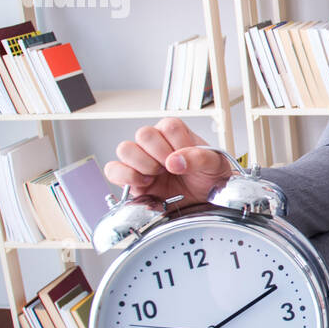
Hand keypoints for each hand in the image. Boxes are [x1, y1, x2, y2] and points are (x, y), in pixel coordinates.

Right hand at [104, 117, 232, 204]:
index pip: (168, 126)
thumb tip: (174, 161)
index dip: (177, 144)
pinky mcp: (130, 178)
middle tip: (170, 168)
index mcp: (176, 133)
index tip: (185, 158)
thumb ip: (199, 158)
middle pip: (143, 134)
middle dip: (159, 154)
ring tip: (157, 175)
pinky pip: (113, 170)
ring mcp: (141, 160)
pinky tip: (145, 183)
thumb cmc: (208, 179)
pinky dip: (126, 176)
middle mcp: (155, 144)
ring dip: (142, 164)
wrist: (204, 201)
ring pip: (125, 149)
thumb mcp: (215, 165)